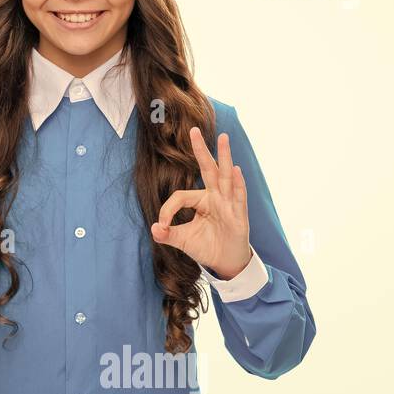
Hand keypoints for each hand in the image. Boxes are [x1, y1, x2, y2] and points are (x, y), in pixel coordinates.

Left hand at [150, 126, 252, 278]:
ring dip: (224, 156)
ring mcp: (228, 204)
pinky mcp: (239, 215)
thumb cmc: (207, 246)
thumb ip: (167, 234)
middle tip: (193, 129)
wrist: (226, 264)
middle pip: (208, 169)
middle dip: (200, 150)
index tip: (162, 226)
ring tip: (223, 137)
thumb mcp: (182, 240)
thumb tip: (154, 228)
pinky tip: (235, 169)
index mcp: (201, 200)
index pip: (180, 196)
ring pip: (225, 176)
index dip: (168, 210)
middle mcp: (215, 197)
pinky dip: (238, 183)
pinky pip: (238, 196)